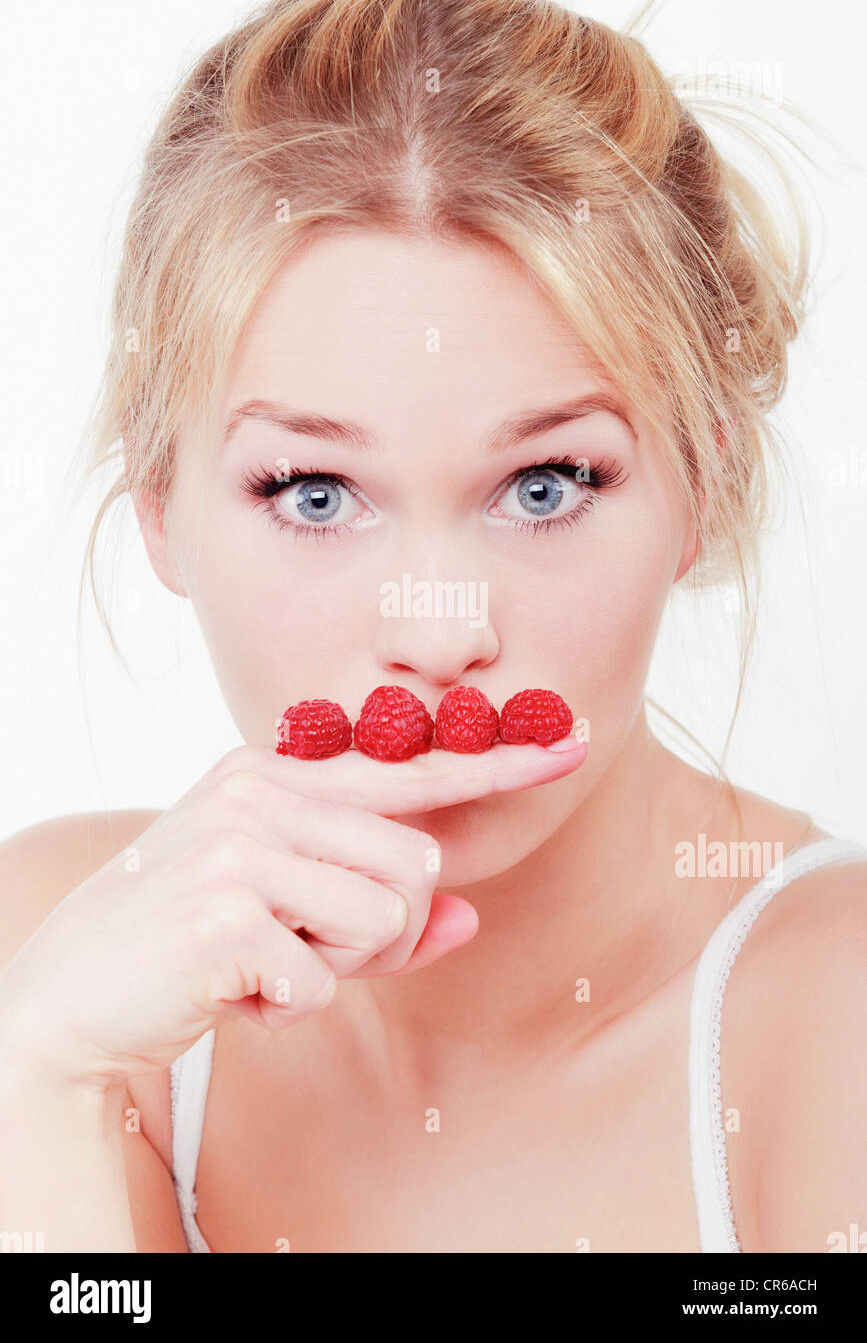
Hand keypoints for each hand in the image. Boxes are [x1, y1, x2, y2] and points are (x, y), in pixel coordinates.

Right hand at [0, 736, 586, 1089]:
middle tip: (309, 951)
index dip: (499, 760)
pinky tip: (237, 995)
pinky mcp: (225, 912)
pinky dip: (290, 1008)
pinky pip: (326, 980)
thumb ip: (377, 906)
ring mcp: (239, 845)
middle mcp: (261, 790)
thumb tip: (469, 918)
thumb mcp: (288, 913)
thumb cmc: (188, 945)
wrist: (71, 997)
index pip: (409, 765)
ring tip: (270, 966)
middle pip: (418, 863)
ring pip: (387, 915)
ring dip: (342, 967)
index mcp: (278, 773)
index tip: (573, 739)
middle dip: (387, 931)